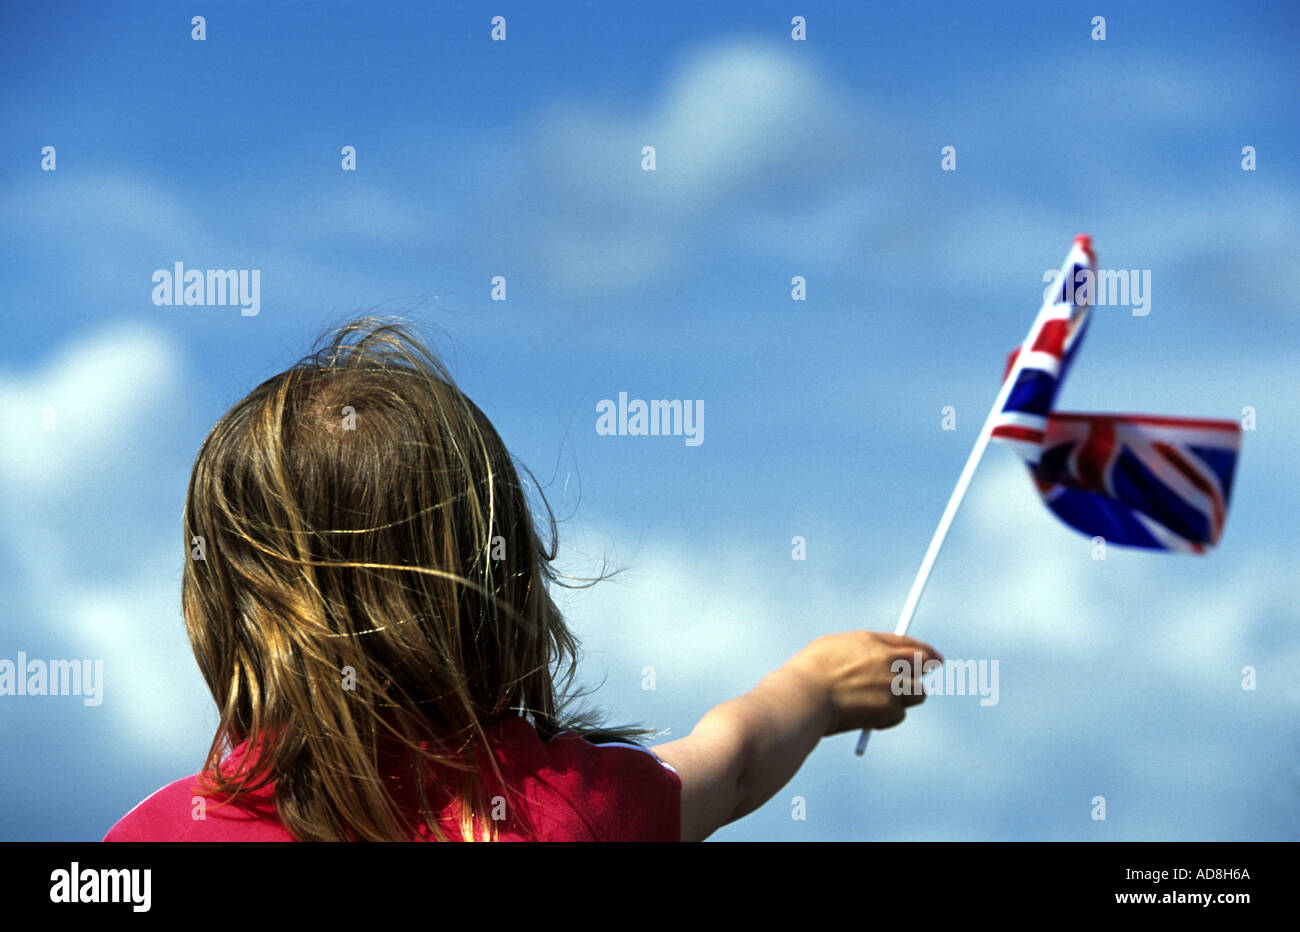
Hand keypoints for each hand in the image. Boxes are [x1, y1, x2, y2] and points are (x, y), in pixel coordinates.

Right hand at [780, 631, 942, 734]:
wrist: (803, 697)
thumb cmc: (808, 673)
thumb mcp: (832, 648)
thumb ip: (860, 651)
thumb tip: (874, 658)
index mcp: (872, 641)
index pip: (908, 642)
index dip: (924, 650)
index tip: (931, 658)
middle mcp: (886, 659)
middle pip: (925, 662)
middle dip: (927, 670)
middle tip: (922, 678)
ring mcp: (890, 684)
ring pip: (918, 693)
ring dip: (905, 698)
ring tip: (880, 702)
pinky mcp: (889, 709)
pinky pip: (898, 715)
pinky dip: (886, 718)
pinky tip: (864, 716)